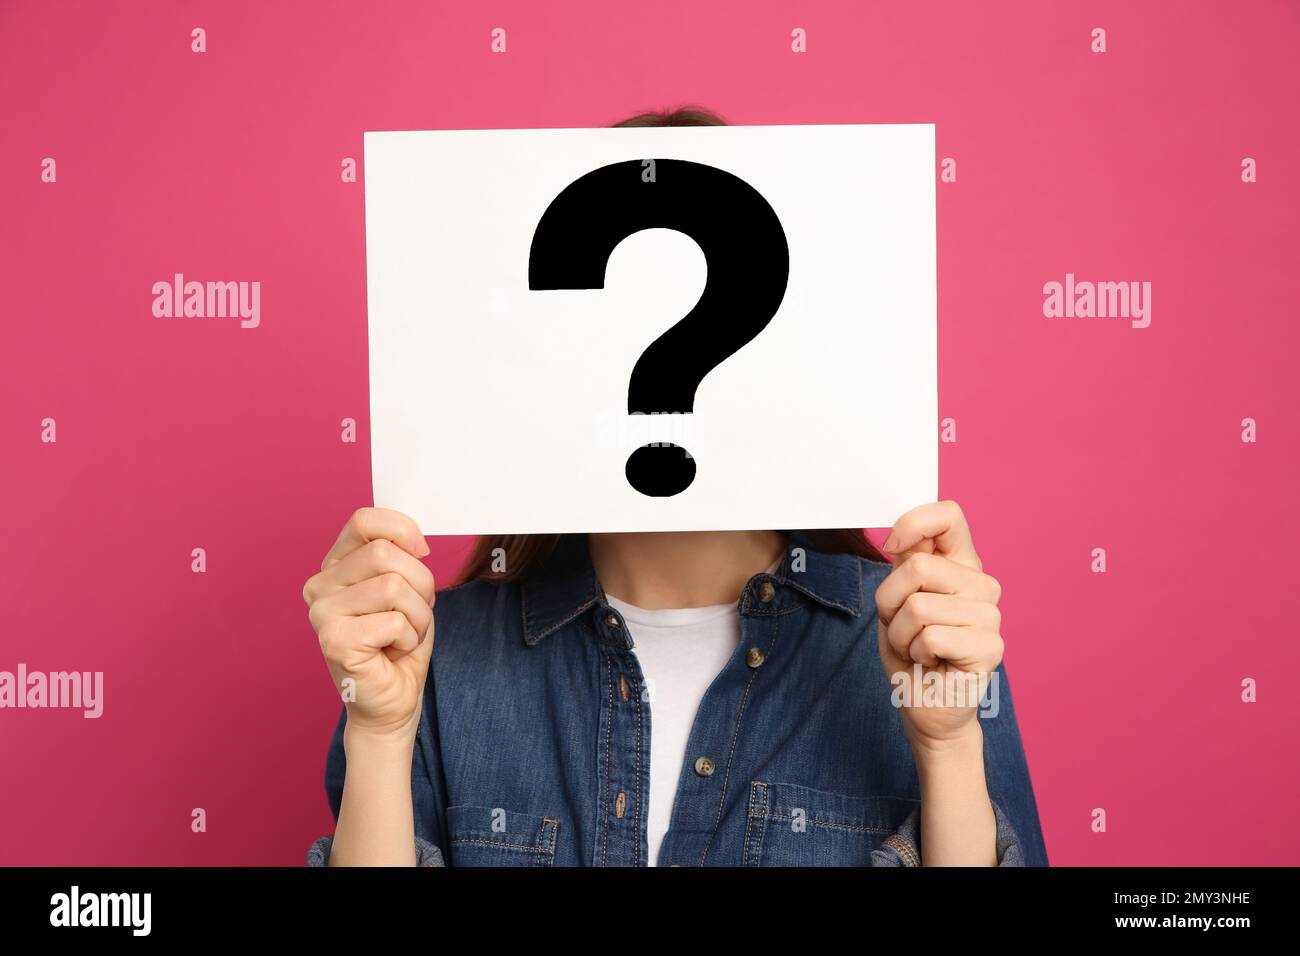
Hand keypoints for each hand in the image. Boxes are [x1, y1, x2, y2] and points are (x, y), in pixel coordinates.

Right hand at [303, 507, 435, 741]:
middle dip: (420, 584)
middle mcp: (320, 585)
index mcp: (335, 565)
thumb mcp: (406, 587)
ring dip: (417, 615)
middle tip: (414, 612)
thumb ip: (400, 555)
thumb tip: (414, 538)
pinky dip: (408, 637)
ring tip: (403, 634)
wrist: (391, 701)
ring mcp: (322, 614)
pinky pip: (394, 621)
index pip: (364, 520)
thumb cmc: (398, 642)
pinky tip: (392, 651)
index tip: (421, 552)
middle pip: (386, 554)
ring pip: (394, 587)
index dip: (403, 530)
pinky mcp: (333, 641)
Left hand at [875, 500, 1003, 748]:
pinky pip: (931, 636)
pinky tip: (932, 663)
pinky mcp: (991, 646)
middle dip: (890, 602)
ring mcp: (990, 614)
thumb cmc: (909, 651)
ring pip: (919, 605)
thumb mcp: (895, 600)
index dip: (912, 524)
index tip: (891, 546)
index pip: (948, 516)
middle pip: (918, 566)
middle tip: (902, 627)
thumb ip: (905, 564)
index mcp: (960, 564)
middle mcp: (981, 584)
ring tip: (917, 648)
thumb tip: (901, 536)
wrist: (924, 704)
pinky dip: (916, 653)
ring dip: (900, 634)